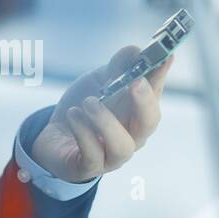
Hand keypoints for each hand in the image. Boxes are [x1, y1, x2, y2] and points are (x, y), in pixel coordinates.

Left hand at [29, 46, 173, 182]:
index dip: (161, 76)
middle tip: (134, 82)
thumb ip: (117, 68)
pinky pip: (92, 155)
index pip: (155, 93)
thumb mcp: (99, 82)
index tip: (164, 56)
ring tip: (88, 103)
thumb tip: (135, 50)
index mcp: (137, 112)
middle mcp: (131, 136)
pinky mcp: (89, 167)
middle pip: (149, 124)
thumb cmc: (84, 110)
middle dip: (145, 102)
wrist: (53, 137)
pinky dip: (83, 132)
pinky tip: (73, 115)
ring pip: (122, 145)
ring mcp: (112, 155)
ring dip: (105, 121)